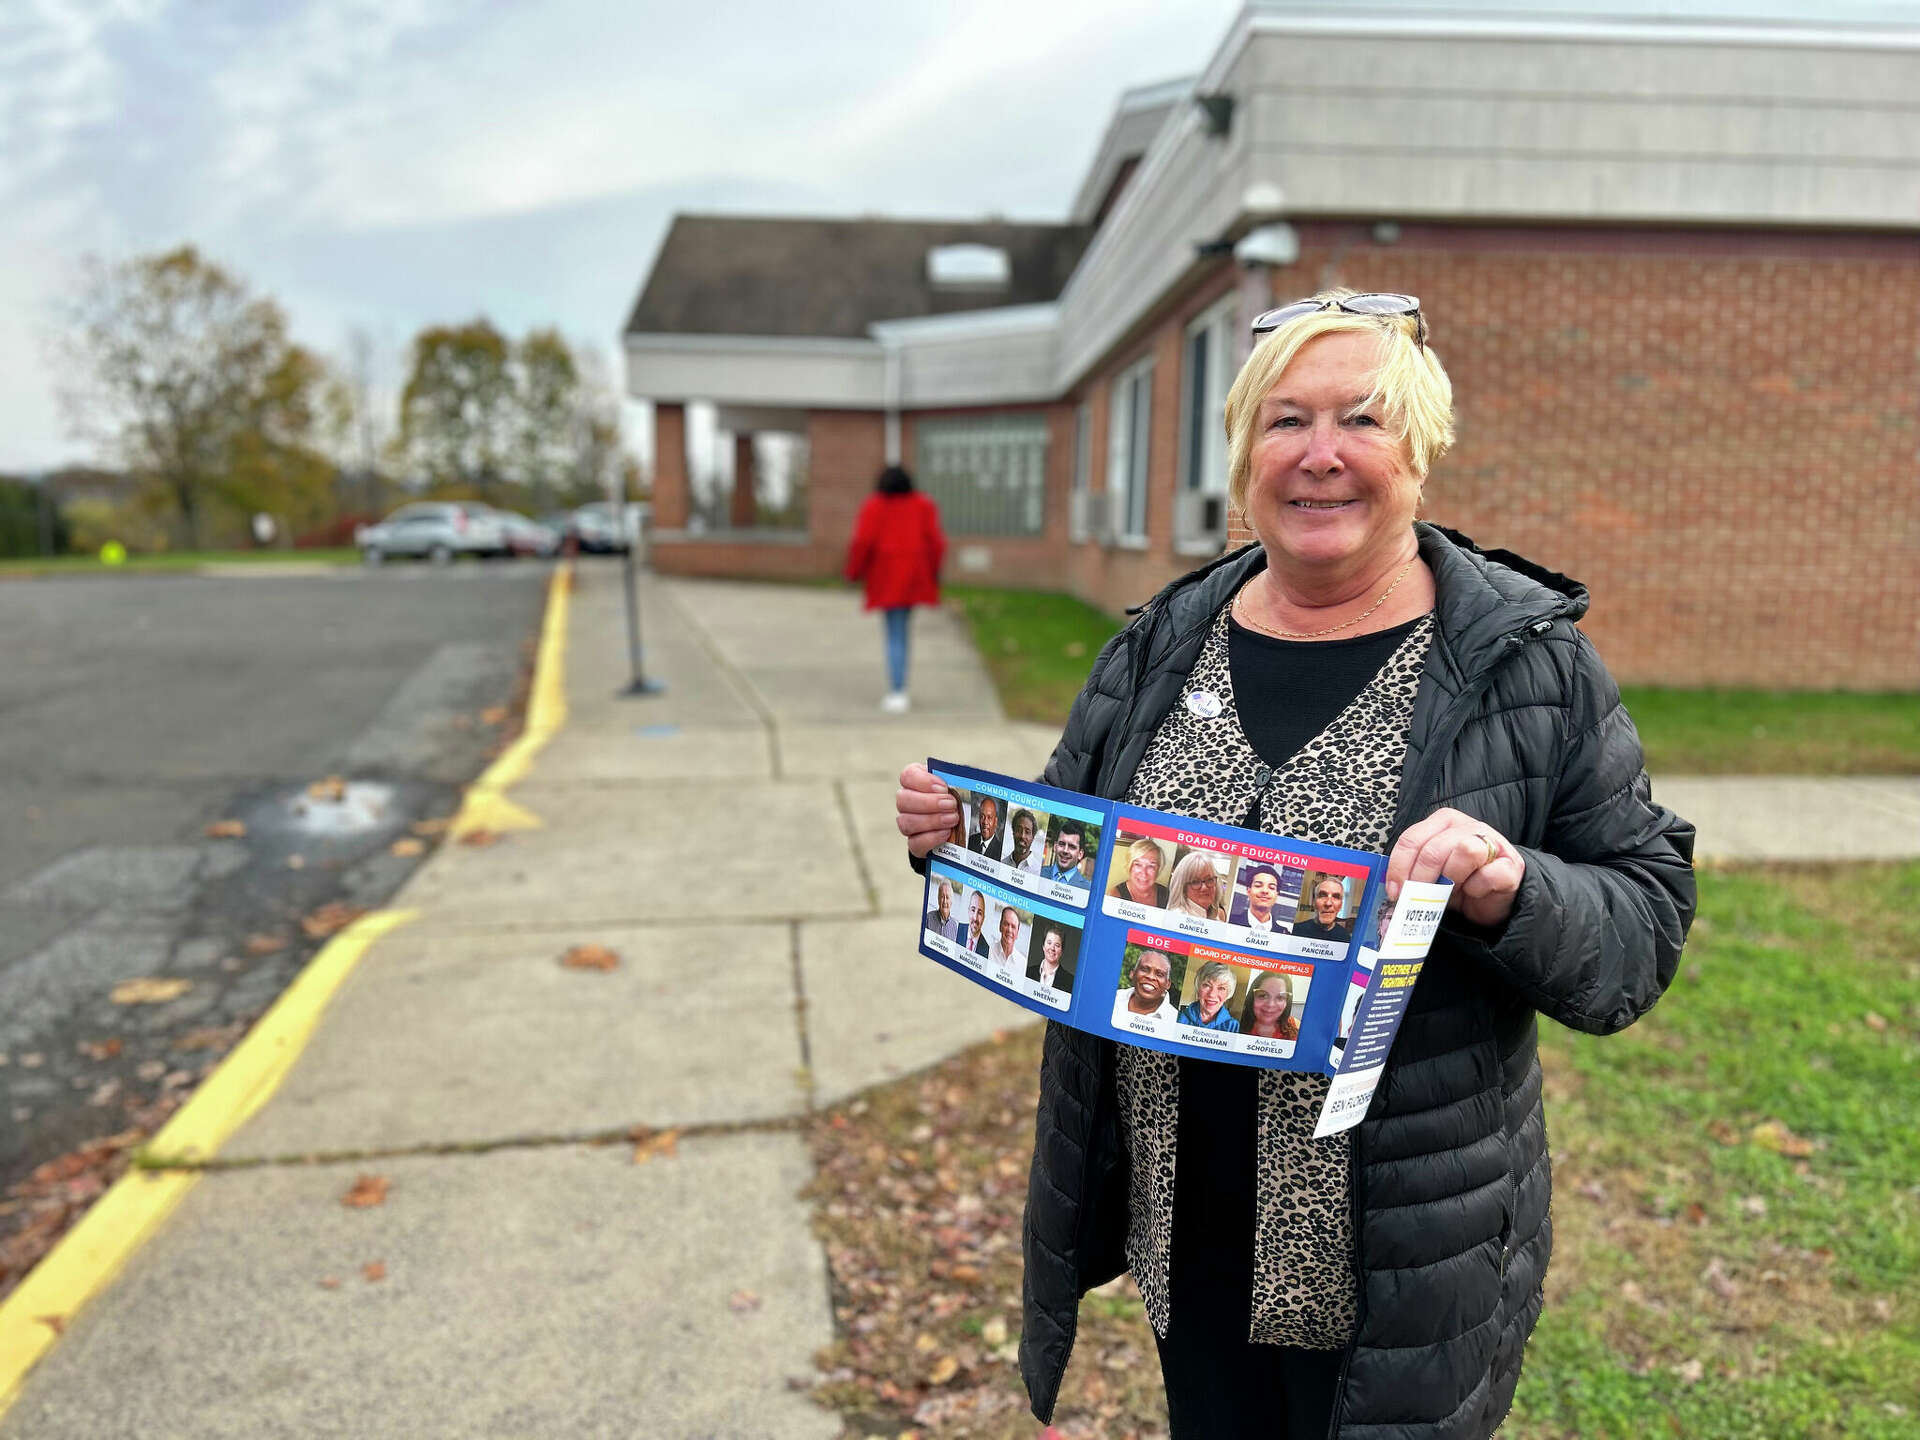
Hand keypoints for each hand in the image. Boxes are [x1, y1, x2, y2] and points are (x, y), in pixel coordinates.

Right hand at [896, 762, 961, 858]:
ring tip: (953, 819)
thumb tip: (975, 778)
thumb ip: (962, 779)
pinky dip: (931, 838)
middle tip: (951, 804)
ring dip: (931, 820)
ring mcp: (908, 824)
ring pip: (906, 822)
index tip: (942, 787)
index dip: (922, 781)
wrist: (962, 828)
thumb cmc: (959, 799)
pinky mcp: (915, 843)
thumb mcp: (962, 785)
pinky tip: (946, 833)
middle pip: (903, 799)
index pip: (907, 775)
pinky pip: (914, 843)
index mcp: (916, 781)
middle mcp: (907, 802)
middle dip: (928, 802)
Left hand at [1386, 807, 1525, 928]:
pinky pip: (1488, 875)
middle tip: (1419, 898)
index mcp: (1443, 822)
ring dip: (1453, 880)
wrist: (1494, 899)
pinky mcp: (1511, 864)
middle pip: (1434, 849)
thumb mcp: (1431, 874)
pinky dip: (1477, 889)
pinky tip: (1475, 893)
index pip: (1412, 838)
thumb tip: (1391, 889)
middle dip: (1422, 879)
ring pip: (1465, 851)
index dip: (1399, 867)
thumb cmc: (1459, 883)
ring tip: (1453, 891)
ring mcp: (1493, 841)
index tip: (1395, 891)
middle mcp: (1467, 826)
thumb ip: (1412, 872)